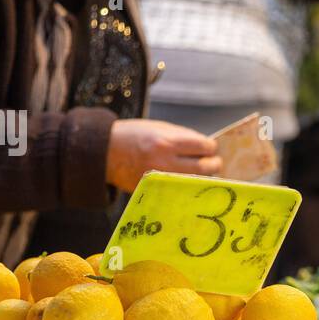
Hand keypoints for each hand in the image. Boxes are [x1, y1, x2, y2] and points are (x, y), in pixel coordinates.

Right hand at [105, 119, 220, 192]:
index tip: (209, 148)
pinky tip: (185, 180)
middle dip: (213, 163)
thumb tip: (206, 146)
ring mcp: (161, 180)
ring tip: (199, 171)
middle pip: (206, 167)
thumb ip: (183, 137)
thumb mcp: (159, 128)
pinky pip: (181, 190)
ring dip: (202, 176)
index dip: (210, 147)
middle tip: (212, 162)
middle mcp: (166, 162)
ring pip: (196, 181)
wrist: (105, 152)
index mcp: (168, 142)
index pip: (205, 147)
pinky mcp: (156, 191)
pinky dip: (186, 185)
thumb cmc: (134, 136)